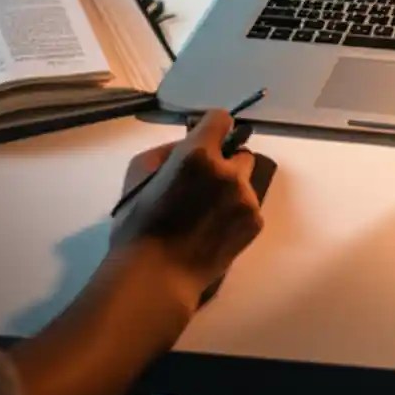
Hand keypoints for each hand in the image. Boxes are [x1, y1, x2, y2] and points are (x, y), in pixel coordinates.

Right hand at [111, 110, 263, 297]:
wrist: (158, 276)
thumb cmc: (138, 225)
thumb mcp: (138, 175)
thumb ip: (167, 152)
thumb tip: (187, 144)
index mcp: (197, 154)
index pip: (221, 118)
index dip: (212, 128)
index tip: (206, 140)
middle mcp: (229, 171)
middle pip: (241, 152)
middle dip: (226, 162)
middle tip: (205, 184)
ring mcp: (246, 198)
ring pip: (245, 181)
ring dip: (231, 188)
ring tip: (208, 213)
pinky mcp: (255, 222)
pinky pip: (249, 206)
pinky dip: (236, 213)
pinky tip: (214, 230)